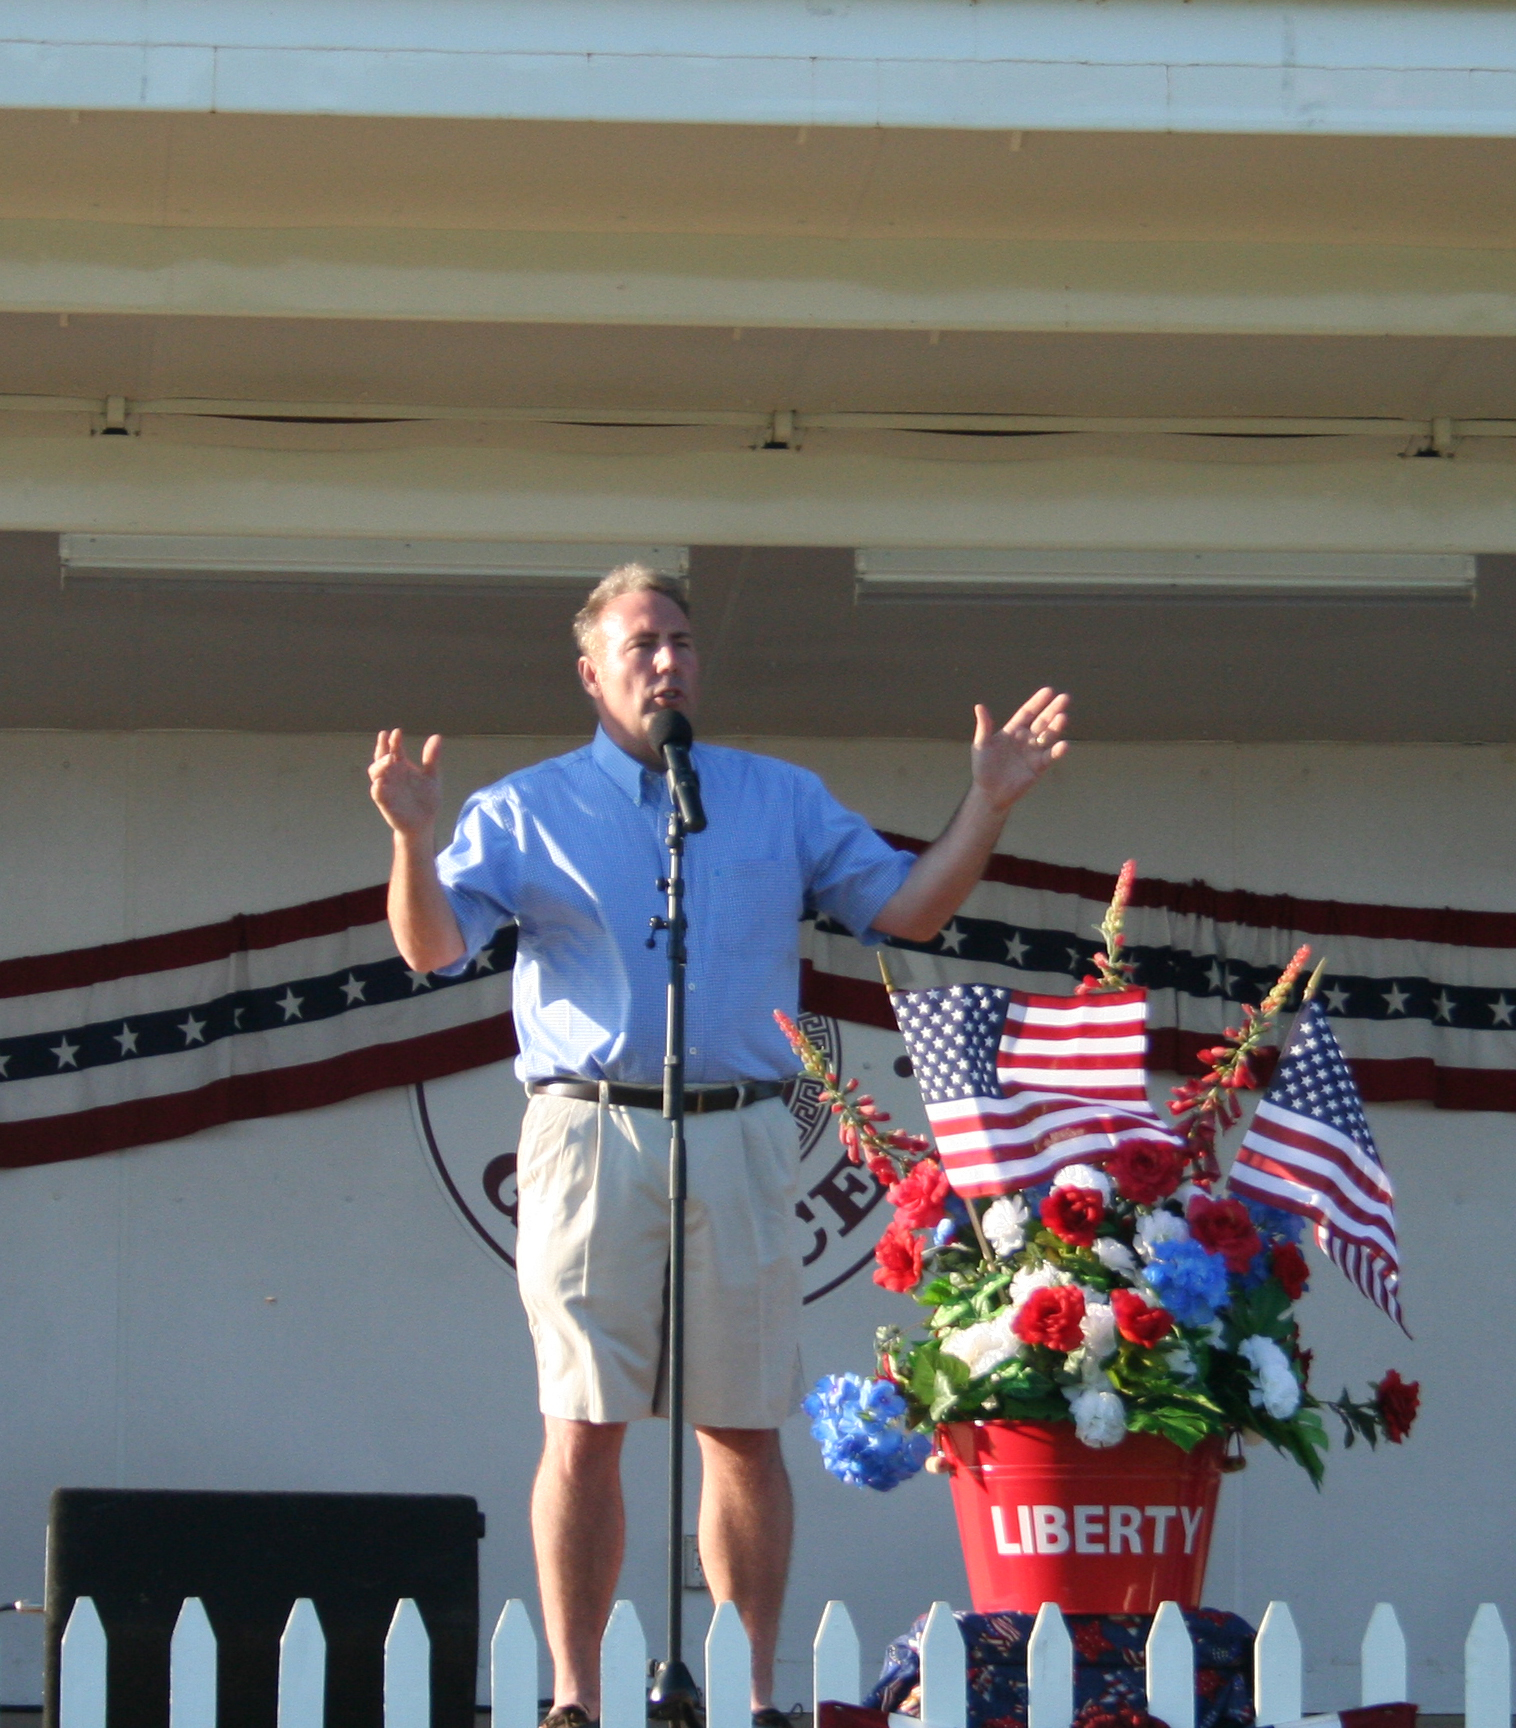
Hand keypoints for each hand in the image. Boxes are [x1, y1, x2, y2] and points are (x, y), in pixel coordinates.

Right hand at [369, 729, 442, 838]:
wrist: (425, 823)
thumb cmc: (426, 799)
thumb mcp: (432, 776)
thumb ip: (432, 758)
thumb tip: (437, 736)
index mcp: (401, 766)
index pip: (394, 749)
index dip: (393, 740)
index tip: (397, 732)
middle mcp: (391, 775)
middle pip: (381, 758)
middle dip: (382, 748)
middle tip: (387, 739)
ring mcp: (387, 788)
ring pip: (376, 773)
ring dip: (380, 765)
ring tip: (389, 758)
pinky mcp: (386, 803)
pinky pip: (378, 794)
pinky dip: (377, 788)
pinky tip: (380, 782)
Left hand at [970, 688, 1068, 812]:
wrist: (989, 792)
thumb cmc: (983, 768)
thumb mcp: (981, 745)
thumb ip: (984, 726)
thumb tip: (979, 706)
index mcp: (1013, 730)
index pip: (1028, 713)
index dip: (1038, 702)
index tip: (1049, 691)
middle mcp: (1026, 738)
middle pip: (1042, 721)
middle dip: (1053, 710)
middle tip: (1065, 698)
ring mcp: (1034, 752)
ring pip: (1048, 736)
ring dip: (1056, 727)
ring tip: (1063, 717)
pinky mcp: (1038, 766)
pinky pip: (1049, 756)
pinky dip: (1057, 751)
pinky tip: (1063, 745)